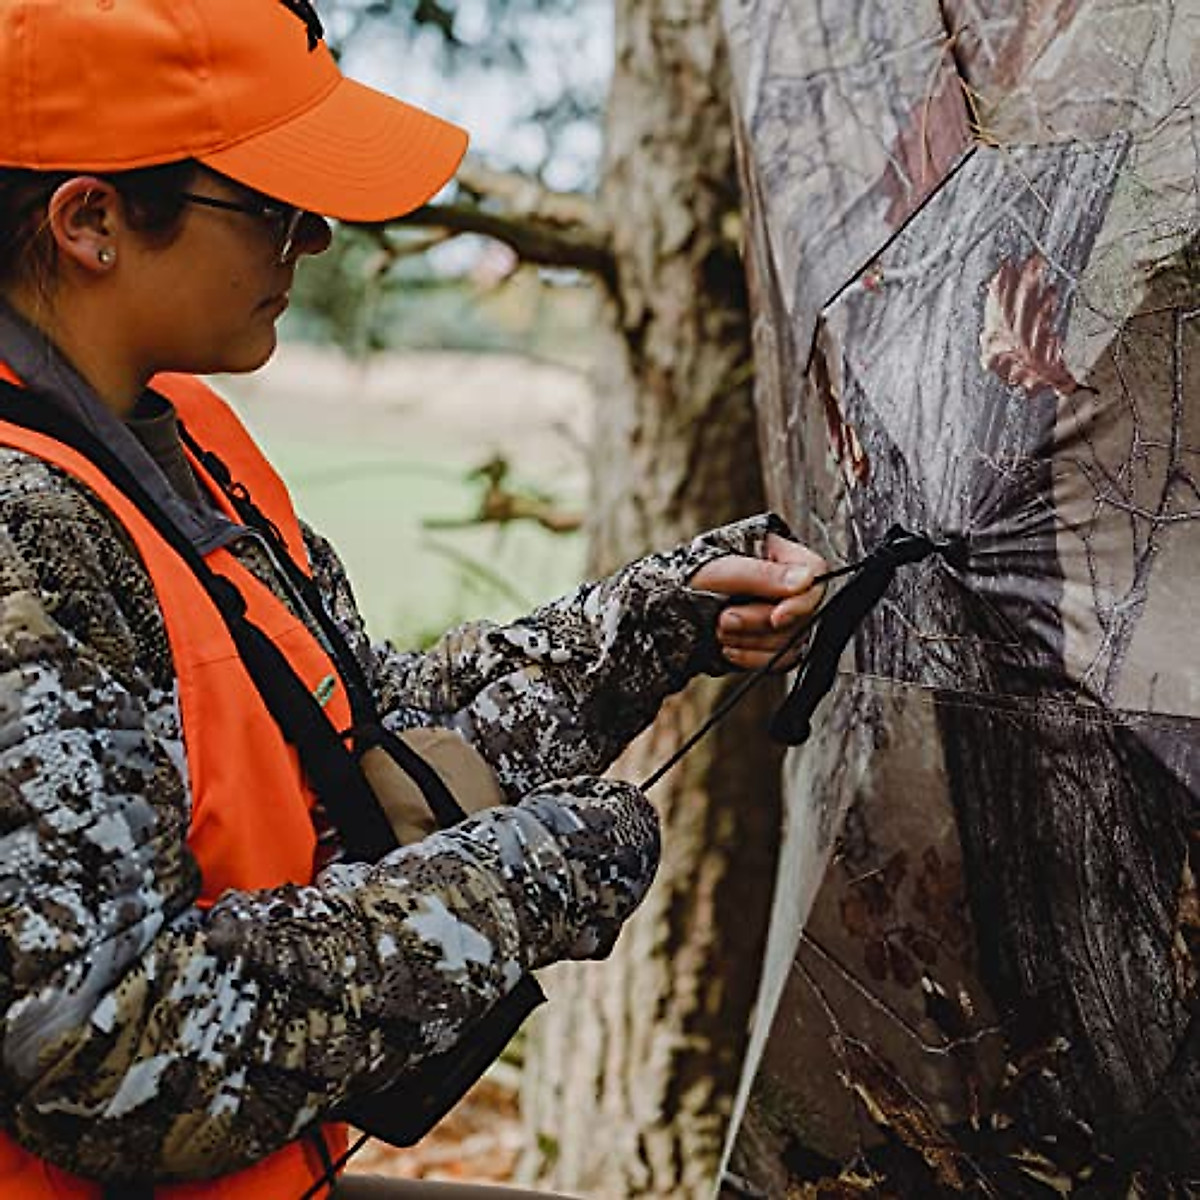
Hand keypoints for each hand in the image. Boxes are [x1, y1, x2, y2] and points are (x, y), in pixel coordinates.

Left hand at [690, 533, 826, 670]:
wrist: (665, 610)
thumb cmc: (689, 578)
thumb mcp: (720, 570)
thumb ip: (762, 574)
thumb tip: (806, 580)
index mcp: (780, 555)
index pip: (815, 574)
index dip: (801, 601)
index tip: (777, 617)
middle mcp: (787, 586)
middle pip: (803, 614)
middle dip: (760, 623)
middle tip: (724, 619)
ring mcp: (782, 617)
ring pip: (793, 641)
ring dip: (752, 642)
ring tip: (719, 630)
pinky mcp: (772, 643)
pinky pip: (780, 661)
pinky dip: (752, 659)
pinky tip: (728, 649)